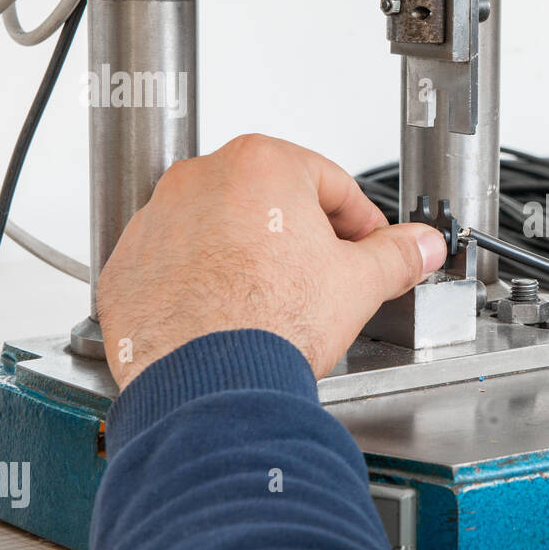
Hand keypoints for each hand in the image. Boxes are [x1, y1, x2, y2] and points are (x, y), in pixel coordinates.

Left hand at [98, 134, 446, 389]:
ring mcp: (156, 220)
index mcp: (262, 164)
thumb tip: (421, 246)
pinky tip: (228, 319)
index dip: (362, 225)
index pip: (332, 185)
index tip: (369, 251)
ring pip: (220, 231)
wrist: (204, 385)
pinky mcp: (126, 266)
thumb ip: (396, 256)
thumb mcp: (359, 284)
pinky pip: (176, 265)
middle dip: (301, 240)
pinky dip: (200, 285)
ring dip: (249, 259)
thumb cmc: (269, 324)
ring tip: (273, 307)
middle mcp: (200, 179)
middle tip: (325, 282)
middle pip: (271, 203)